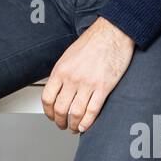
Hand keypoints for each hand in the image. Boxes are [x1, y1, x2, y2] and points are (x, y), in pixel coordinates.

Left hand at [41, 16, 134, 132]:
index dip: (48, 112)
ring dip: (73, 125)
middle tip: (62, 125)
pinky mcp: (104, 87)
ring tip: (74, 128)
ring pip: (75, 113)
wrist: (113, 32)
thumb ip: (62, 74)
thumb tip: (58, 90)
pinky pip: (92, 111)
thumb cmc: (93, 42)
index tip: (51, 116)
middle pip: (60, 109)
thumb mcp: (68, 56)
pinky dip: (87, 122)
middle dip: (60, 121)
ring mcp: (88, 84)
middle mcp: (72, 78)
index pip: (47, 98)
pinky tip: (85, 126)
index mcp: (61, 70)